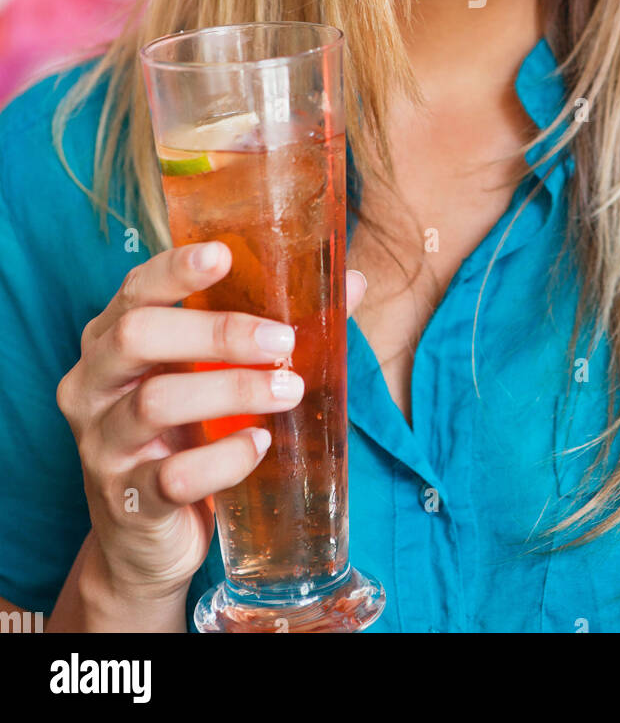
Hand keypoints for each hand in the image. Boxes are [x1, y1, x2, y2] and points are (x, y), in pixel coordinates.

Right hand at [56, 240, 366, 604]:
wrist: (147, 542)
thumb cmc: (186, 437)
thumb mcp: (215, 378)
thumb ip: (272, 330)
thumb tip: (349, 283)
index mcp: (111, 340)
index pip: (135, 289)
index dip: (175, 269)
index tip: (223, 255)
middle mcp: (93, 384)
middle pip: (137, 335)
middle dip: (216, 331)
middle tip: (282, 342)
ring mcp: (103, 444)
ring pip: (155, 402)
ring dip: (233, 390)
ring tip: (288, 392)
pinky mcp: (125, 502)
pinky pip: (173, 476)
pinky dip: (225, 459)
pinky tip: (260, 445)